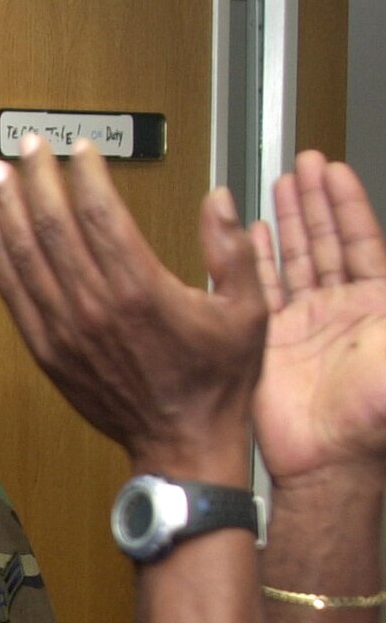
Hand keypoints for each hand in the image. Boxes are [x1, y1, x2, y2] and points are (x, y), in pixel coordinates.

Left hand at [0, 134, 266, 477]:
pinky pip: (14, 294)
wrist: (180, 443)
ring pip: (26, 257)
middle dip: (38, 180)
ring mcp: (65, 331)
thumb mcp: (248, 311)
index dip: (83, 176)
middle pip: (54, 228)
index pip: (99, 216)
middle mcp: (95, 307)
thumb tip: (218, 200)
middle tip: (28, 146)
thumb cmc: (215, 381)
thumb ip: (234, 250)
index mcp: (142, 290)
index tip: (77, 148)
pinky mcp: (47, 351)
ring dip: (8, 210)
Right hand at [250, 151, 385, 489]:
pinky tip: (249, 239)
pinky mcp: (270, 345)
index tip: (332, 171)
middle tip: (303, 167)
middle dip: (314, 203)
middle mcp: (342, 311)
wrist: (330, 455)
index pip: (363, 239)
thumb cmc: (374, 407)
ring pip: (295, 260)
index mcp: (378, 305)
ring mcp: (305, 327)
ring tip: (276, 188)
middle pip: (328, 242)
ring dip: (285, 224)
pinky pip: (260, 294)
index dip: (347, 203)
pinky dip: (254, 265)